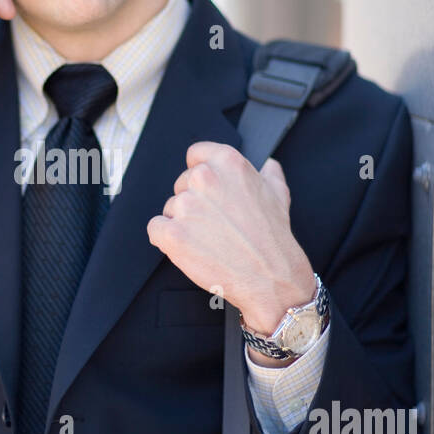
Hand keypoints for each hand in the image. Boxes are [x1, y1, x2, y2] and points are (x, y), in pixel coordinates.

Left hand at [146, 142, 315, 333]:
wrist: (271, 278)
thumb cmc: (273, 239)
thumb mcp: (278, 196)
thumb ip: (268, 175)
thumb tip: (268, 165)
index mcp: (227, 163)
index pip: (195, 155)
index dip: (199, 174)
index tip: (206, 191)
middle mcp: (204, 178)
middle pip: (181, 184)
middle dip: (193, 204)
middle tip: (215, 224)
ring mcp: (186, 205)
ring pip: (170, 208)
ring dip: (183, 223)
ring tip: (209, 240)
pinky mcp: (172, 233)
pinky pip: (155, 230)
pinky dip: (167, 241)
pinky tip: (189, 249)